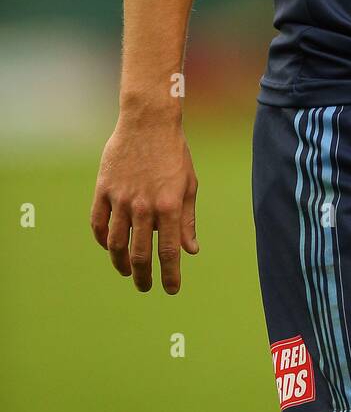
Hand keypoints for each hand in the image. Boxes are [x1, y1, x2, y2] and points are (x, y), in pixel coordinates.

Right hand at [90, 114, 198, 293]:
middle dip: (143, 276)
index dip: (170, 274)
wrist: (148, 122)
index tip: (170, 290)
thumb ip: (187, 220)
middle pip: (140, 254)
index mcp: (170, 205)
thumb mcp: (189, 184)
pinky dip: (102, 240)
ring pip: (116, 244)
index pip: (169, 251)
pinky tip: (109, 246)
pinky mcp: (103, 190)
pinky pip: (98, 224)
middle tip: (145, 286)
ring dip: (120, 263)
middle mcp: (144, 206)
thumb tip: (191, 251)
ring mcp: (121, 199)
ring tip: (126, 271)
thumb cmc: (174, 153)